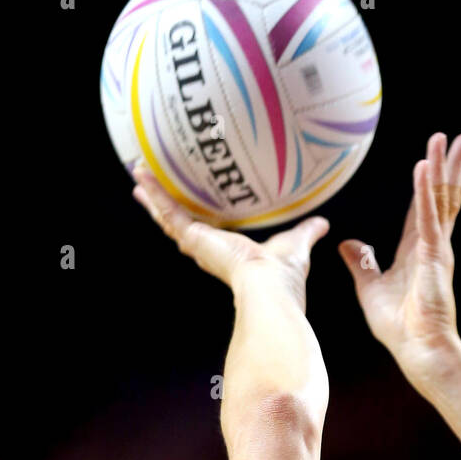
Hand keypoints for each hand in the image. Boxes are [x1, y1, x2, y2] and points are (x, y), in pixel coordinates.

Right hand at [130, 163, 328, 309]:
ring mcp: (198, 244)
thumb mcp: (296, 245)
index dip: (192, 220)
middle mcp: (208, 250)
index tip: (183, 205)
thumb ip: (306, 233)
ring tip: (136, 171)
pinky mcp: (192, 238)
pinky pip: (168, 210)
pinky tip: (140, 173)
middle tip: (147, 187)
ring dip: (152, 194)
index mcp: (228, 253)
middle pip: (178, 223)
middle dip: (163, 206)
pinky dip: (154, 192)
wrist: (270, 289)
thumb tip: (324, 225)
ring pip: (167, 215)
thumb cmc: (284, 277)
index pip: (205, 232)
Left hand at [337, 132, 460, 380]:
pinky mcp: (433, 257)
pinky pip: (429, 218)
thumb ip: (362, 263)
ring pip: (442, 200)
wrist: (417, 349)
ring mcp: (436, 249)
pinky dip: (425, 192)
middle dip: (449, 165)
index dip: (427, 182)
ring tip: (445, 140)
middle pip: (442, 196)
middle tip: (458, 137)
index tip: (432, 158)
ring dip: (442, 168)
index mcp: (418, 250)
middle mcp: (432, 245)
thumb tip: (347, 244)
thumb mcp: (370, 287)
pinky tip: (423, 169)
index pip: (424, 207)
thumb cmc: (399, 326)